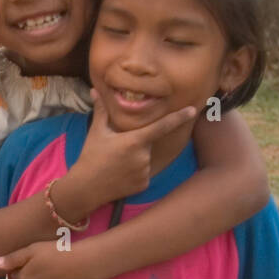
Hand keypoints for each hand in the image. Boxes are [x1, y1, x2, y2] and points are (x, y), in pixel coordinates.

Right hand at [59, 89, 196, 212]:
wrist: (85, 188)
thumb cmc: (90, 157)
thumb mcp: (96, 132)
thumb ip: (101, 111)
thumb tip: (94, 91)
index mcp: (134, 140)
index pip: (162, 126)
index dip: (179, 117)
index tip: (193, 110)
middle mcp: (143, 156)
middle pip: (147, 144)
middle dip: (135, 144)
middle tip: (115, 152)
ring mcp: (144, 172)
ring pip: (145, 159)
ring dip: (135, 159)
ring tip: (115, 165)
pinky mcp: (143, 185)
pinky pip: (143, 174)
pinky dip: (134, 174)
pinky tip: (119, 176)